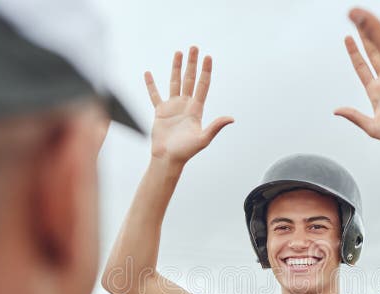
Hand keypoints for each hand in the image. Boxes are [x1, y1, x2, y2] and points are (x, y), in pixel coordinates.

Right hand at [145, 47, 233, 164]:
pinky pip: (154, 95)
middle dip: (192, 63)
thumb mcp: (203, 139)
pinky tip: (148, 73)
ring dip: (176, 67)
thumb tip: (231, 118)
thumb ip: (215, 127)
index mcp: (196, 109)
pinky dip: (151, 85)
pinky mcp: (160, 112)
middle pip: (190, 79)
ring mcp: (173, 107)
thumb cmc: (186, 151)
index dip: (206, 71)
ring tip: (178, 53)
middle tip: (194, 47)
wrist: (168, 159)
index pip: (202, 85)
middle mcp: (186, 105)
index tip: (208, 57)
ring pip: (174, 82)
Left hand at [334, 33, 379, 150]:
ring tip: (377, 25)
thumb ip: (356, 117)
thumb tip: (336, 110)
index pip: (362, 68)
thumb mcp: (374, 128)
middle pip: (375, 57)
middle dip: (367, 40)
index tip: (347, 37)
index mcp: (376, 93)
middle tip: (359, 23)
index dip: (354, 53)